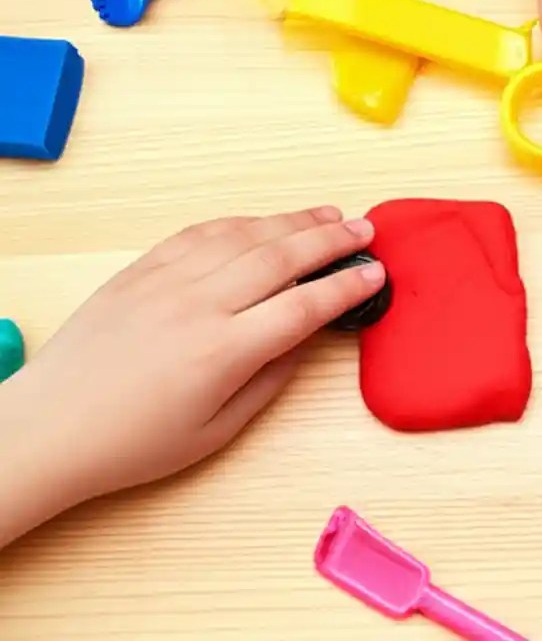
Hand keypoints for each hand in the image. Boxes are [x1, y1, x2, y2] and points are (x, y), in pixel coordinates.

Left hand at [0, 207, 383, 545]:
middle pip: (281, 258)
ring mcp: (165, 282)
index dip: (346, 288)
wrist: (49, 428)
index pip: (303, 306)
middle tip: (364, 229)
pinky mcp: (139, 272)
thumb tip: (301, 341)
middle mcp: (197, 307)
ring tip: (327, 215)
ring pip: (243, 236)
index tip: (375, 274)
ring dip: (291, 222)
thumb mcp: (215, 432)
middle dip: (330, 240)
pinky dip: (239, 223)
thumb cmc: (130, 443)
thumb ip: (268, 382)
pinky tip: (262, 222)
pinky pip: (199, 234)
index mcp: (222, 353)